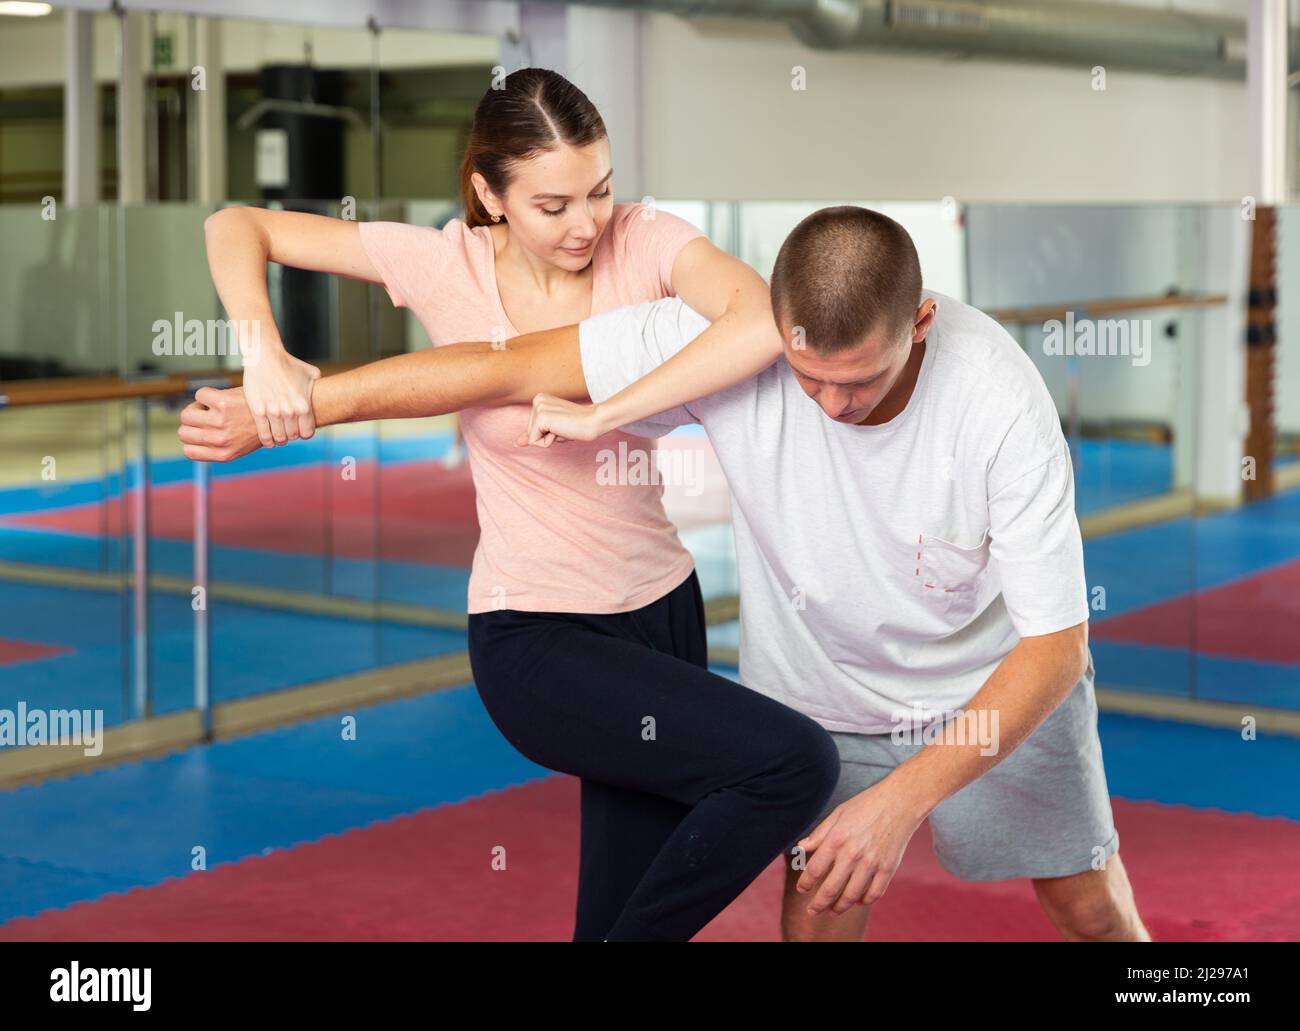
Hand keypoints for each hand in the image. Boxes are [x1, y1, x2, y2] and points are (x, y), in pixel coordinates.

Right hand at [178, 385, 263, 462]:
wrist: (277, 411)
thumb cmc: (256, 426)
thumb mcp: (238, 446)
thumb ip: (217, 447)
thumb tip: (189, 439)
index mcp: (223, 454)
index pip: (188, 451)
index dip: (192, 440)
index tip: (202, 433)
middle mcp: (220, 441)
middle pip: (183, 433)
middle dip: (192, 424)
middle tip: (208, 418)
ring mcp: (220, 422)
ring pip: (186, 415)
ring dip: (196, 409)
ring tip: (212, 408)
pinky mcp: (222, 403)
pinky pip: (199, 396)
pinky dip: (207, 394)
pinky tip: (220, 397)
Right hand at [241, 344, 319, 446]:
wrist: (264, 356)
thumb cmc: (288, 364)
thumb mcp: (310, 373)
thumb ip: (318, 384)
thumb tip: (325, 388)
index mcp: (304, 406)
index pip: (307, 433)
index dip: (304, 433)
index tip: (300, 430)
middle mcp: (289, 411)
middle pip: (292, 436)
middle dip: (291, 436)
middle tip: (288, 433)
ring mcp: (273, 412)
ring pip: (279, 437)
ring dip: (280, 439)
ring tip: (279, 437)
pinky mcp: (258, 411)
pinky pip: (263, 434)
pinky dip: (267, 440)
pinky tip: (268, 441)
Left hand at [514, 393, 610, 447]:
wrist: (593, 421)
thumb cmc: (577, 426)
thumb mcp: (552, 430)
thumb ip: (534, 435)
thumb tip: (516, 444)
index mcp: (539, 399)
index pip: (532, 428)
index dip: (547, 433)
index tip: (563, 424)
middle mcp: (536, 400)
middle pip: (529, 433)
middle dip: (547, 437)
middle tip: (565, 427)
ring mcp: (538, 408)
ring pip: (531, 438)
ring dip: (549, 439)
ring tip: (564, 428)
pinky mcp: (541, 418)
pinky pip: (535, 442)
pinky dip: (549, 442)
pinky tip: (562, 430)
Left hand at [793, 774, 928, 916]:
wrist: (899, 802)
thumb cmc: (866, 805)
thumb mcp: (838, 814)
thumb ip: (819, 834)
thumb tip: (801, 849)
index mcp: (837, 839)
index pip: (814, 870)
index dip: (805, 883)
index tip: (801, 889)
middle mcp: (852, 854)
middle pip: (830, 889)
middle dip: (818, 904)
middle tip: (812, 911)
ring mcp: (872, 863)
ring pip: (851, 896)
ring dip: (839, 907)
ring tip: (832, 911)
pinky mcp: (888, 869)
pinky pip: (874, 894)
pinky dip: (864, 901)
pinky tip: (857, 901)